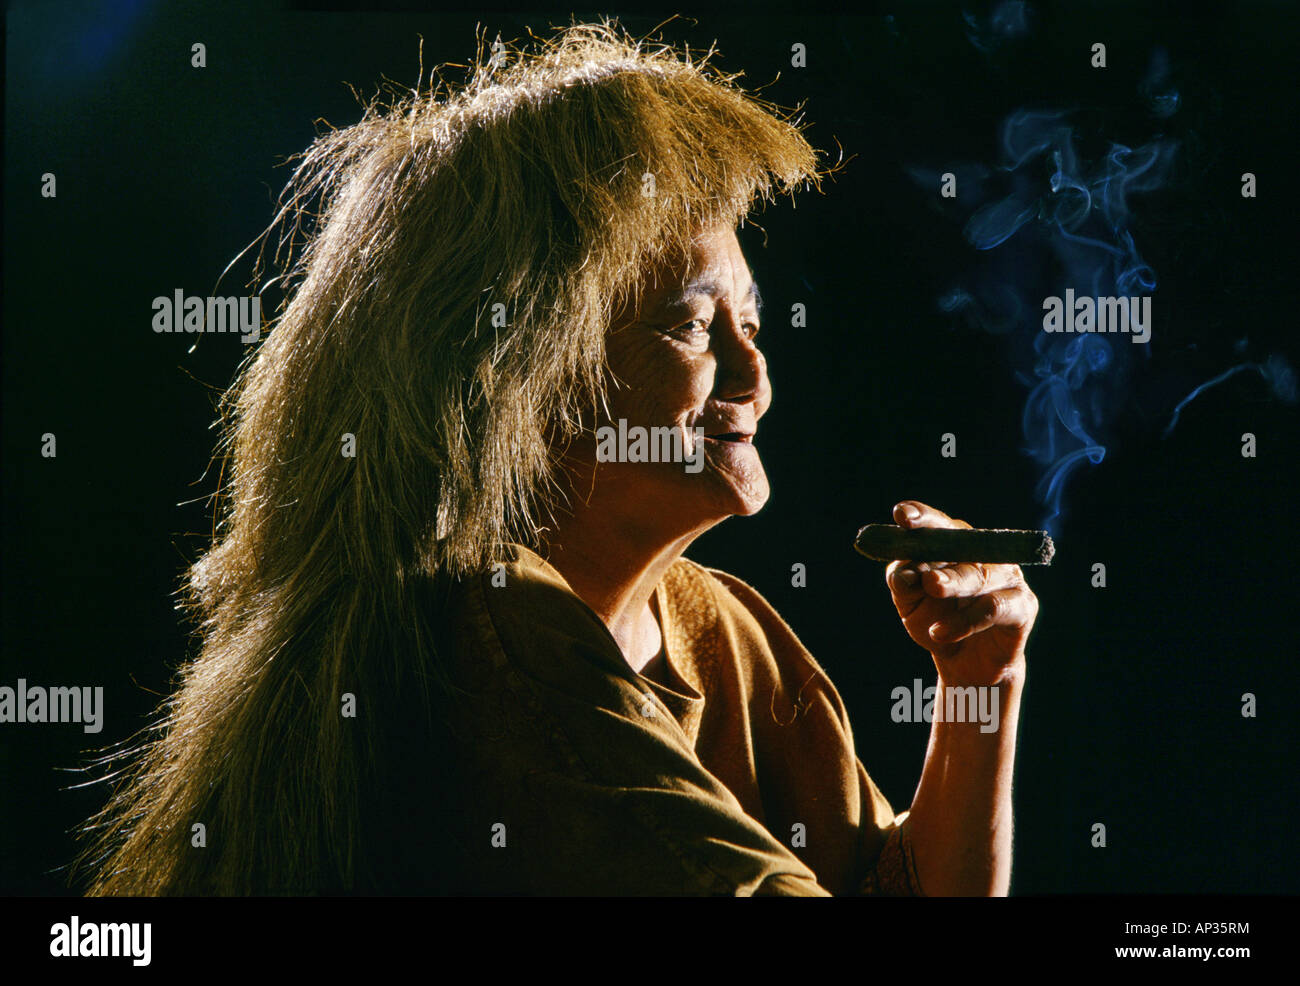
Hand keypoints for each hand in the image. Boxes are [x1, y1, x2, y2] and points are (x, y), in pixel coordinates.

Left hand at [884, 500, 1037, 687]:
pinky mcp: (1022, 605)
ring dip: (954, 582)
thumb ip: (903, 583)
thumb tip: (901, 573)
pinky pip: (993, 608)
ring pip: (978, 575)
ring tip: (932, 589)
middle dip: (939, 552)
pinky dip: (964, 621)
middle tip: (923, 567)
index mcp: (953, 545)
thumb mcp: (910, 603)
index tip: (902, 515)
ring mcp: (1006, 577)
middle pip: (960, 545)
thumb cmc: (936, 622)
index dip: (922, 517)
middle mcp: (982, 554)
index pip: (938, 524)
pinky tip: (940, 633)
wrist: (965, 664)